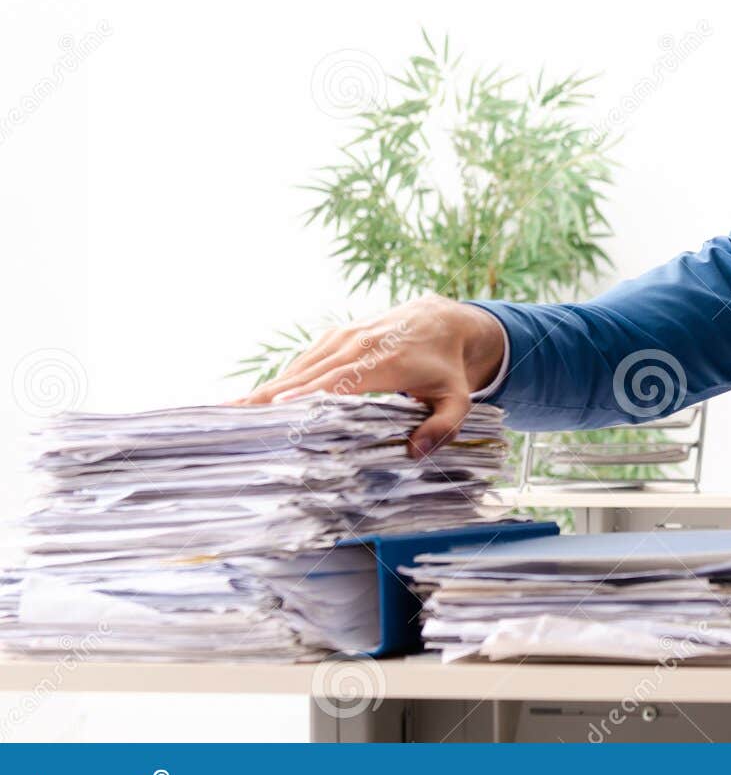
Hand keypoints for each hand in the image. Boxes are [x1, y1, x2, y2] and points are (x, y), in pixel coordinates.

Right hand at [233, 293, 506, 456]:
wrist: (441, 320)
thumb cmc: (446, 366)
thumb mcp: (457, 399)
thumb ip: (443, 427)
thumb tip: (415, 454)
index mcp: (385, 362)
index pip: (338, 382)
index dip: (306, 396)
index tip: (275, 412)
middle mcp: (357, 346)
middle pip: (306, 376)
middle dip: (269, 398)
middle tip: (231, 420)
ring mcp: (342, 339)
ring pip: (298, 368)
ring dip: (266, 390)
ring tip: (229, 413)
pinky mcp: (334, 338)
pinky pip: (303, 362)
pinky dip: (280, 381)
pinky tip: (256, 400)